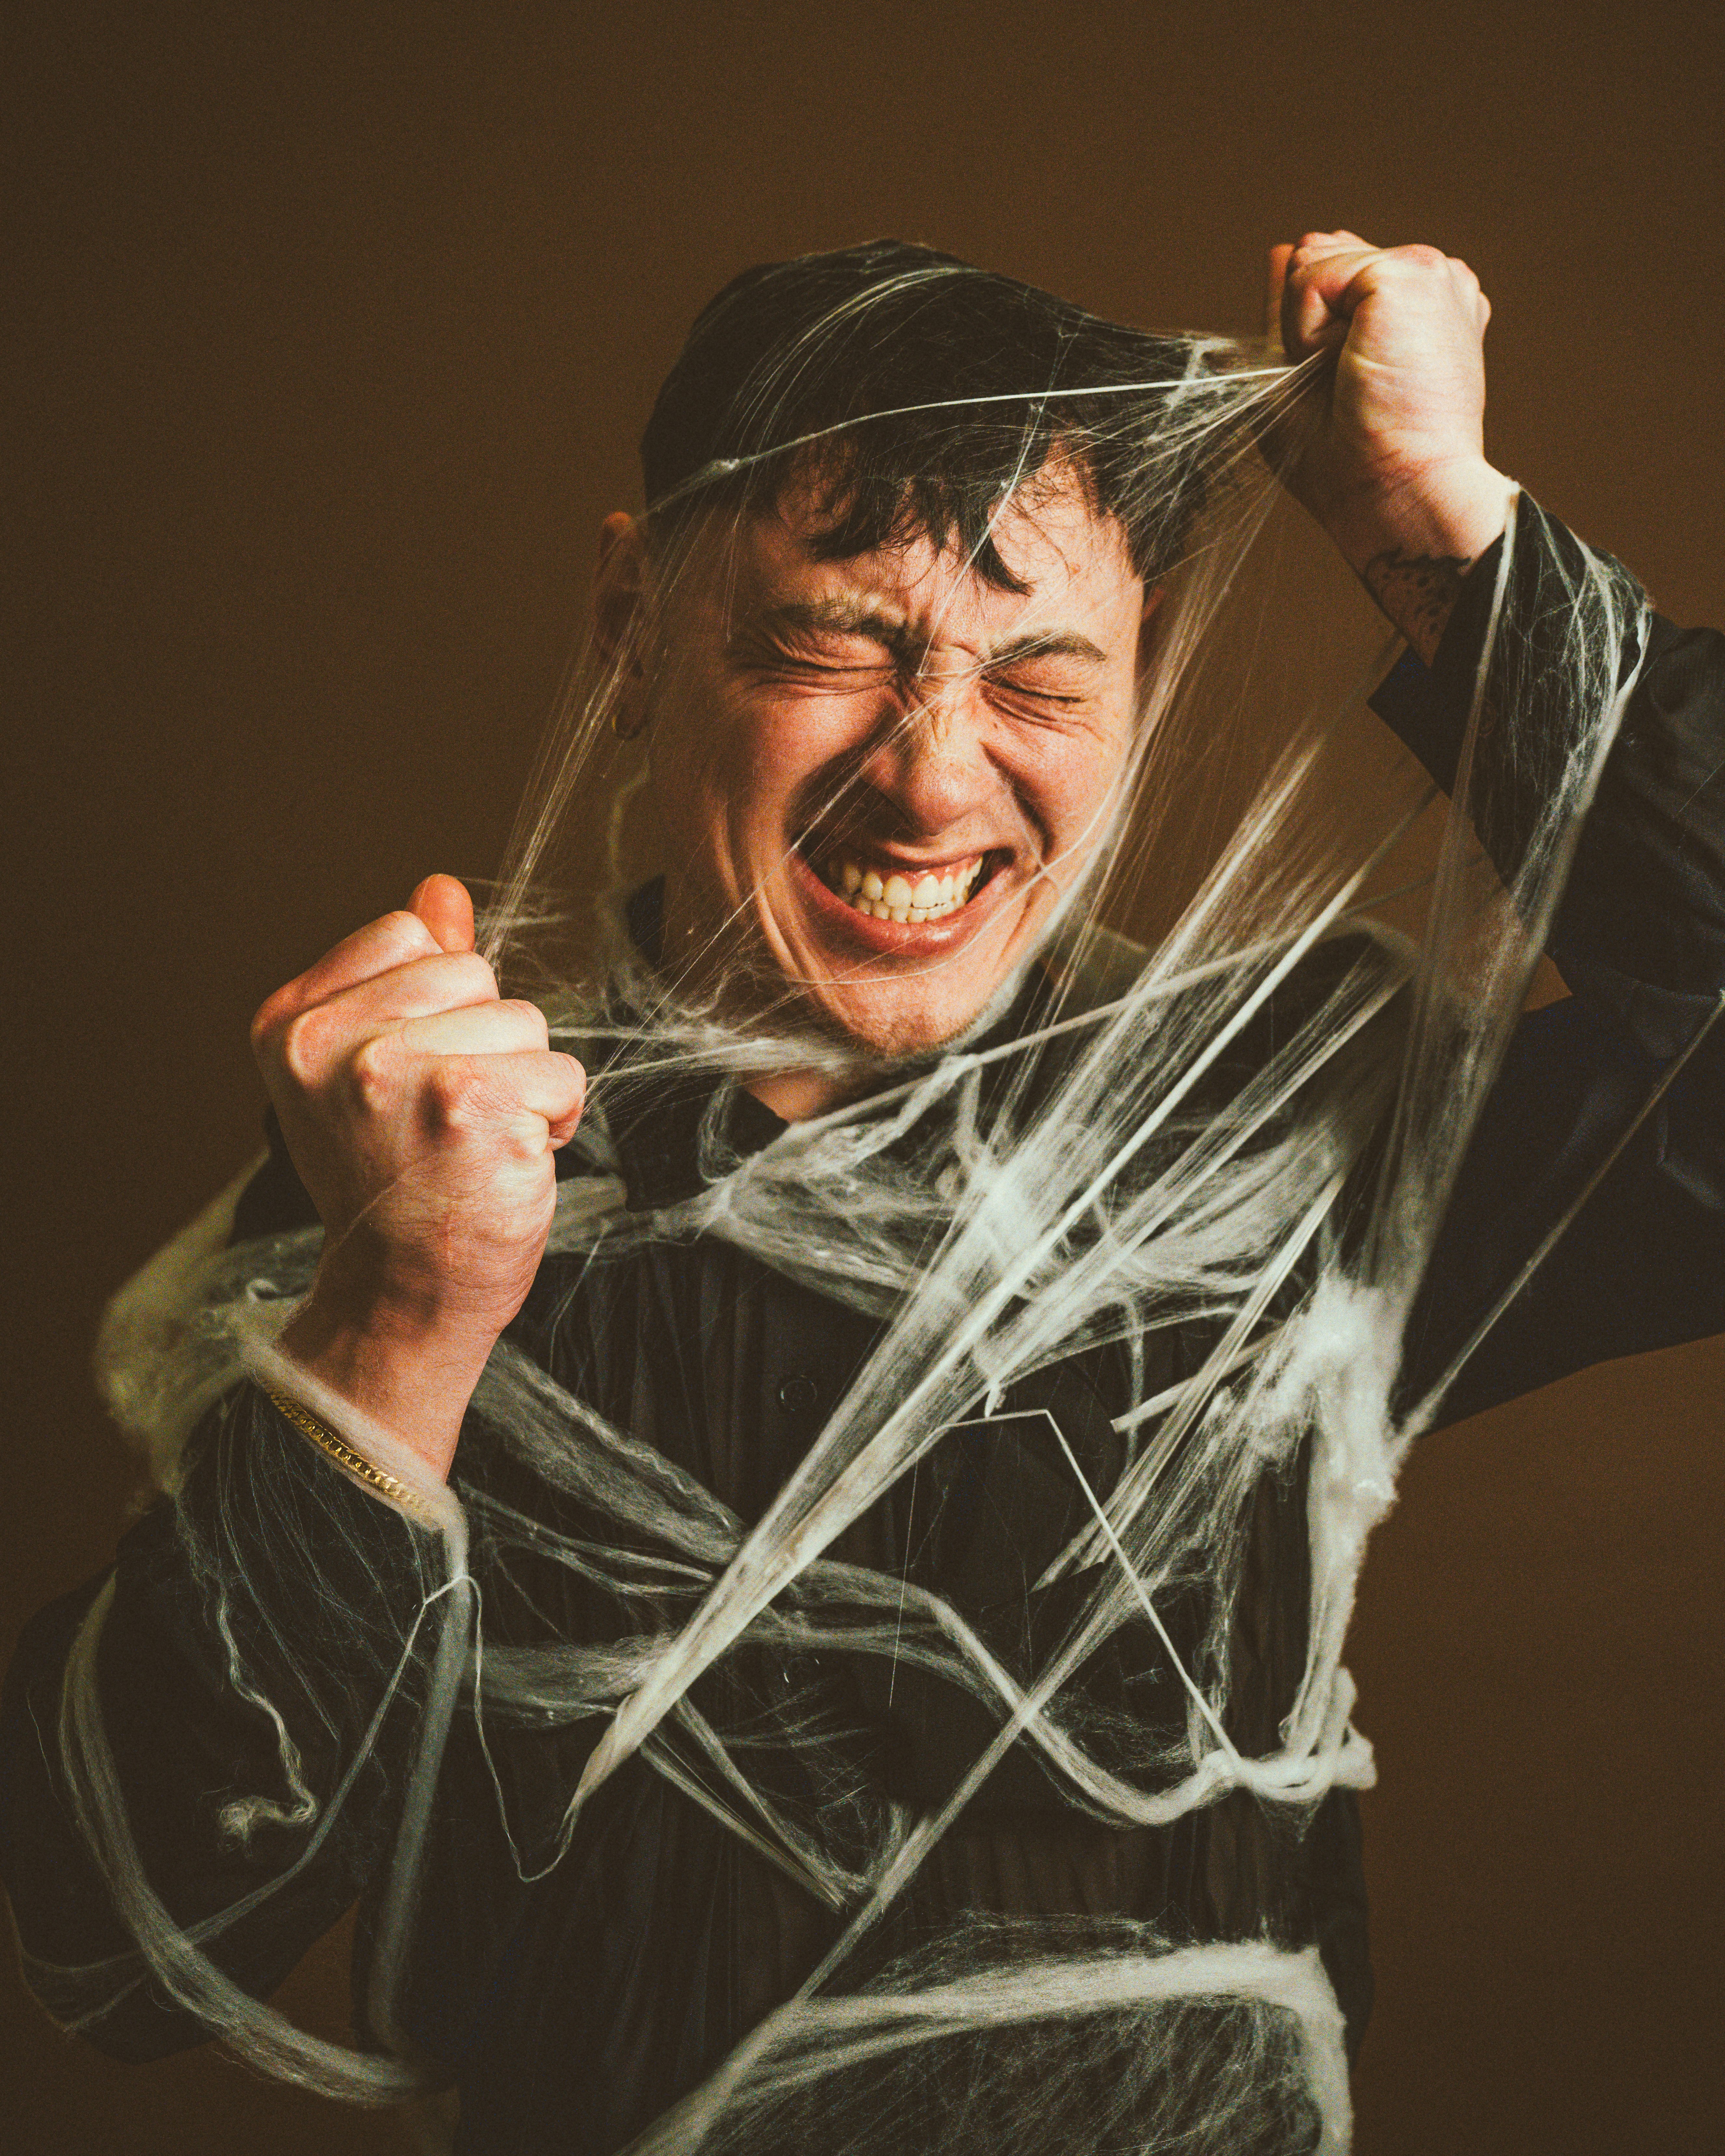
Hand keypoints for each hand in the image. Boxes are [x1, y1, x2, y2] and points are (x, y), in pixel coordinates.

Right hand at [250, 874, 584, 1473]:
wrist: (401, 1296)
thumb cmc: (396, 1183)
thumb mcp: (372, 1065)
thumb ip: (407, 970)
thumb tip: (440, 888)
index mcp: (292, 1023)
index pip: (408, 936)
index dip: (437, 1002)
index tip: (409, 1076)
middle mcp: (332, 1045)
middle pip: (473, 973)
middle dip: (486, 1039)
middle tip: (446, 1119)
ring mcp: (397, 1073)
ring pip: (523, 1021)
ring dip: (522, 1082)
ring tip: (476, 1142)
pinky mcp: (471, 1107)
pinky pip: (561, 1074)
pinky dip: (554, 1120)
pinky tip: (506, 1163)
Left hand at [1267, 231, 1514, 659]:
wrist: (1400, 493)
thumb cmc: (1355, 463)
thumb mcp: (1305, 375)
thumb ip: (1294, 310)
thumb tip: (1285, 247)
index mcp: (1424, 309)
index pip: (1342, 275)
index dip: (1313, 326)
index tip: (1346, 384)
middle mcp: (1436, 284)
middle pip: (1323, 265)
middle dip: (1309, 329)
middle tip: (1350, 390)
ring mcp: (1431, 272)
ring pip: (1315, 267)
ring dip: (1308, 335)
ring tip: (1356, 384)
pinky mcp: (1410, 272)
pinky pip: (1312, 276)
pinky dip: (1308, 331)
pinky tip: (1350, 367)